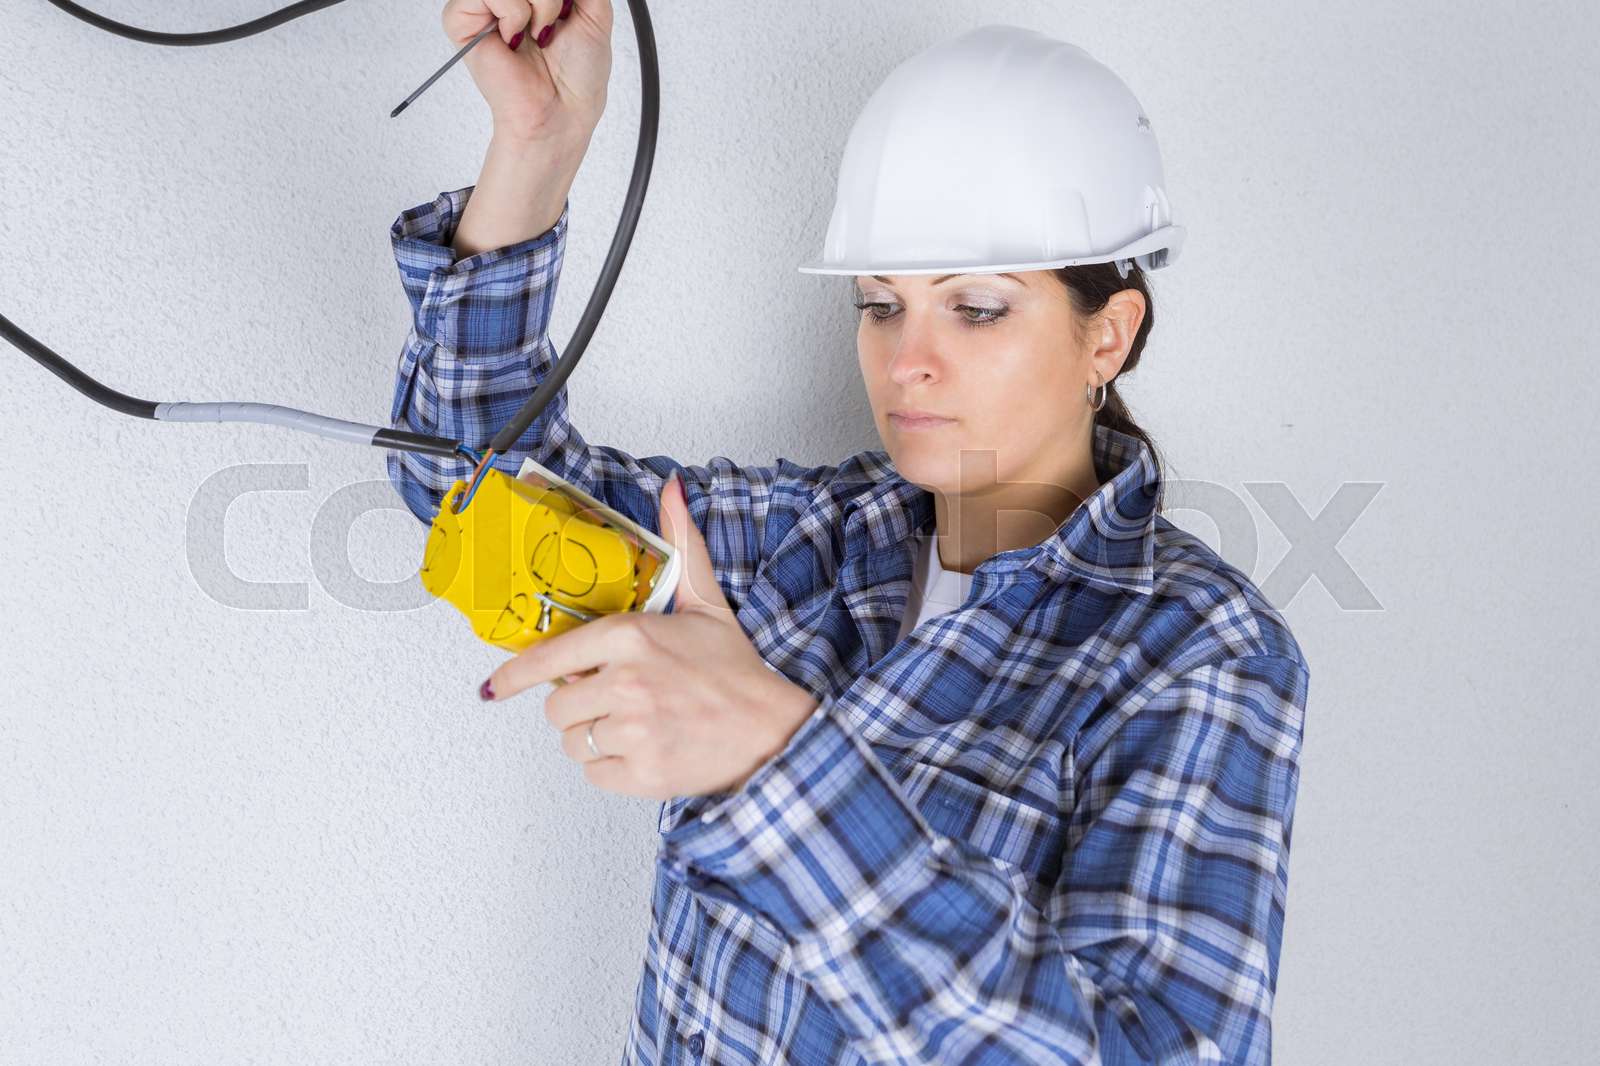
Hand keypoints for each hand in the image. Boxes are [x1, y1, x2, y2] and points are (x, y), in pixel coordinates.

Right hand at [443, 0, 613, 143]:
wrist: (562, 112)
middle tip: (556, 21)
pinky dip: (513, 13)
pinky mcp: (461, 19)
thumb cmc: (577, 72)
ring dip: (539, 3)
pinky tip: (514, 39)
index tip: (568, 7)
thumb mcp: (595, 9)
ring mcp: (483, 4)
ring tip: (539, 33)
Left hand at [480, 473, 821, 800]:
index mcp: (631, 636)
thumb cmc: (736, 672)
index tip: (495, 687)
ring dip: (596, 737)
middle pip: (557, 705)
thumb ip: (682, 546)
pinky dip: (615, 767)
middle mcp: (625, 682)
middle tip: (620, 700)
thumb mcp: (706, 604)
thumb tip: (672, 489)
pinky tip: (646, 750)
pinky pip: (594, 773)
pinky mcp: (640, 772)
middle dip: (581, 705)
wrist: (773, 730)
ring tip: (637, 725)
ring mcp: (631, 729)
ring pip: (572, 741)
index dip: (515, 676)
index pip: (550, 656)